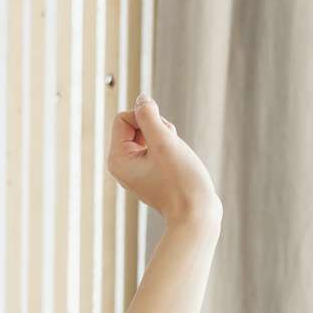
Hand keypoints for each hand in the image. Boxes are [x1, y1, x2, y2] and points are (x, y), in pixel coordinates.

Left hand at [107, 95, 220, 226]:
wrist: (195, 214)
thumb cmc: (180, 180)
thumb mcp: (164, 141)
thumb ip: (148, 116)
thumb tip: (141, 98)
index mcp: (117, 159)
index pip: (124, 117)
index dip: (146, 119)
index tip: (160, 138)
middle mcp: (121, 165)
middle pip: (136, 123)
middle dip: (157, 128)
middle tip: (169, 151)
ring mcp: (134, 169)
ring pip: (149, 132)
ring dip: (165, 136)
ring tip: (174, 158)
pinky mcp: (149, 171)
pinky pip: (156, 144)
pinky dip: (169, 146)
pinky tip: (177, 162)